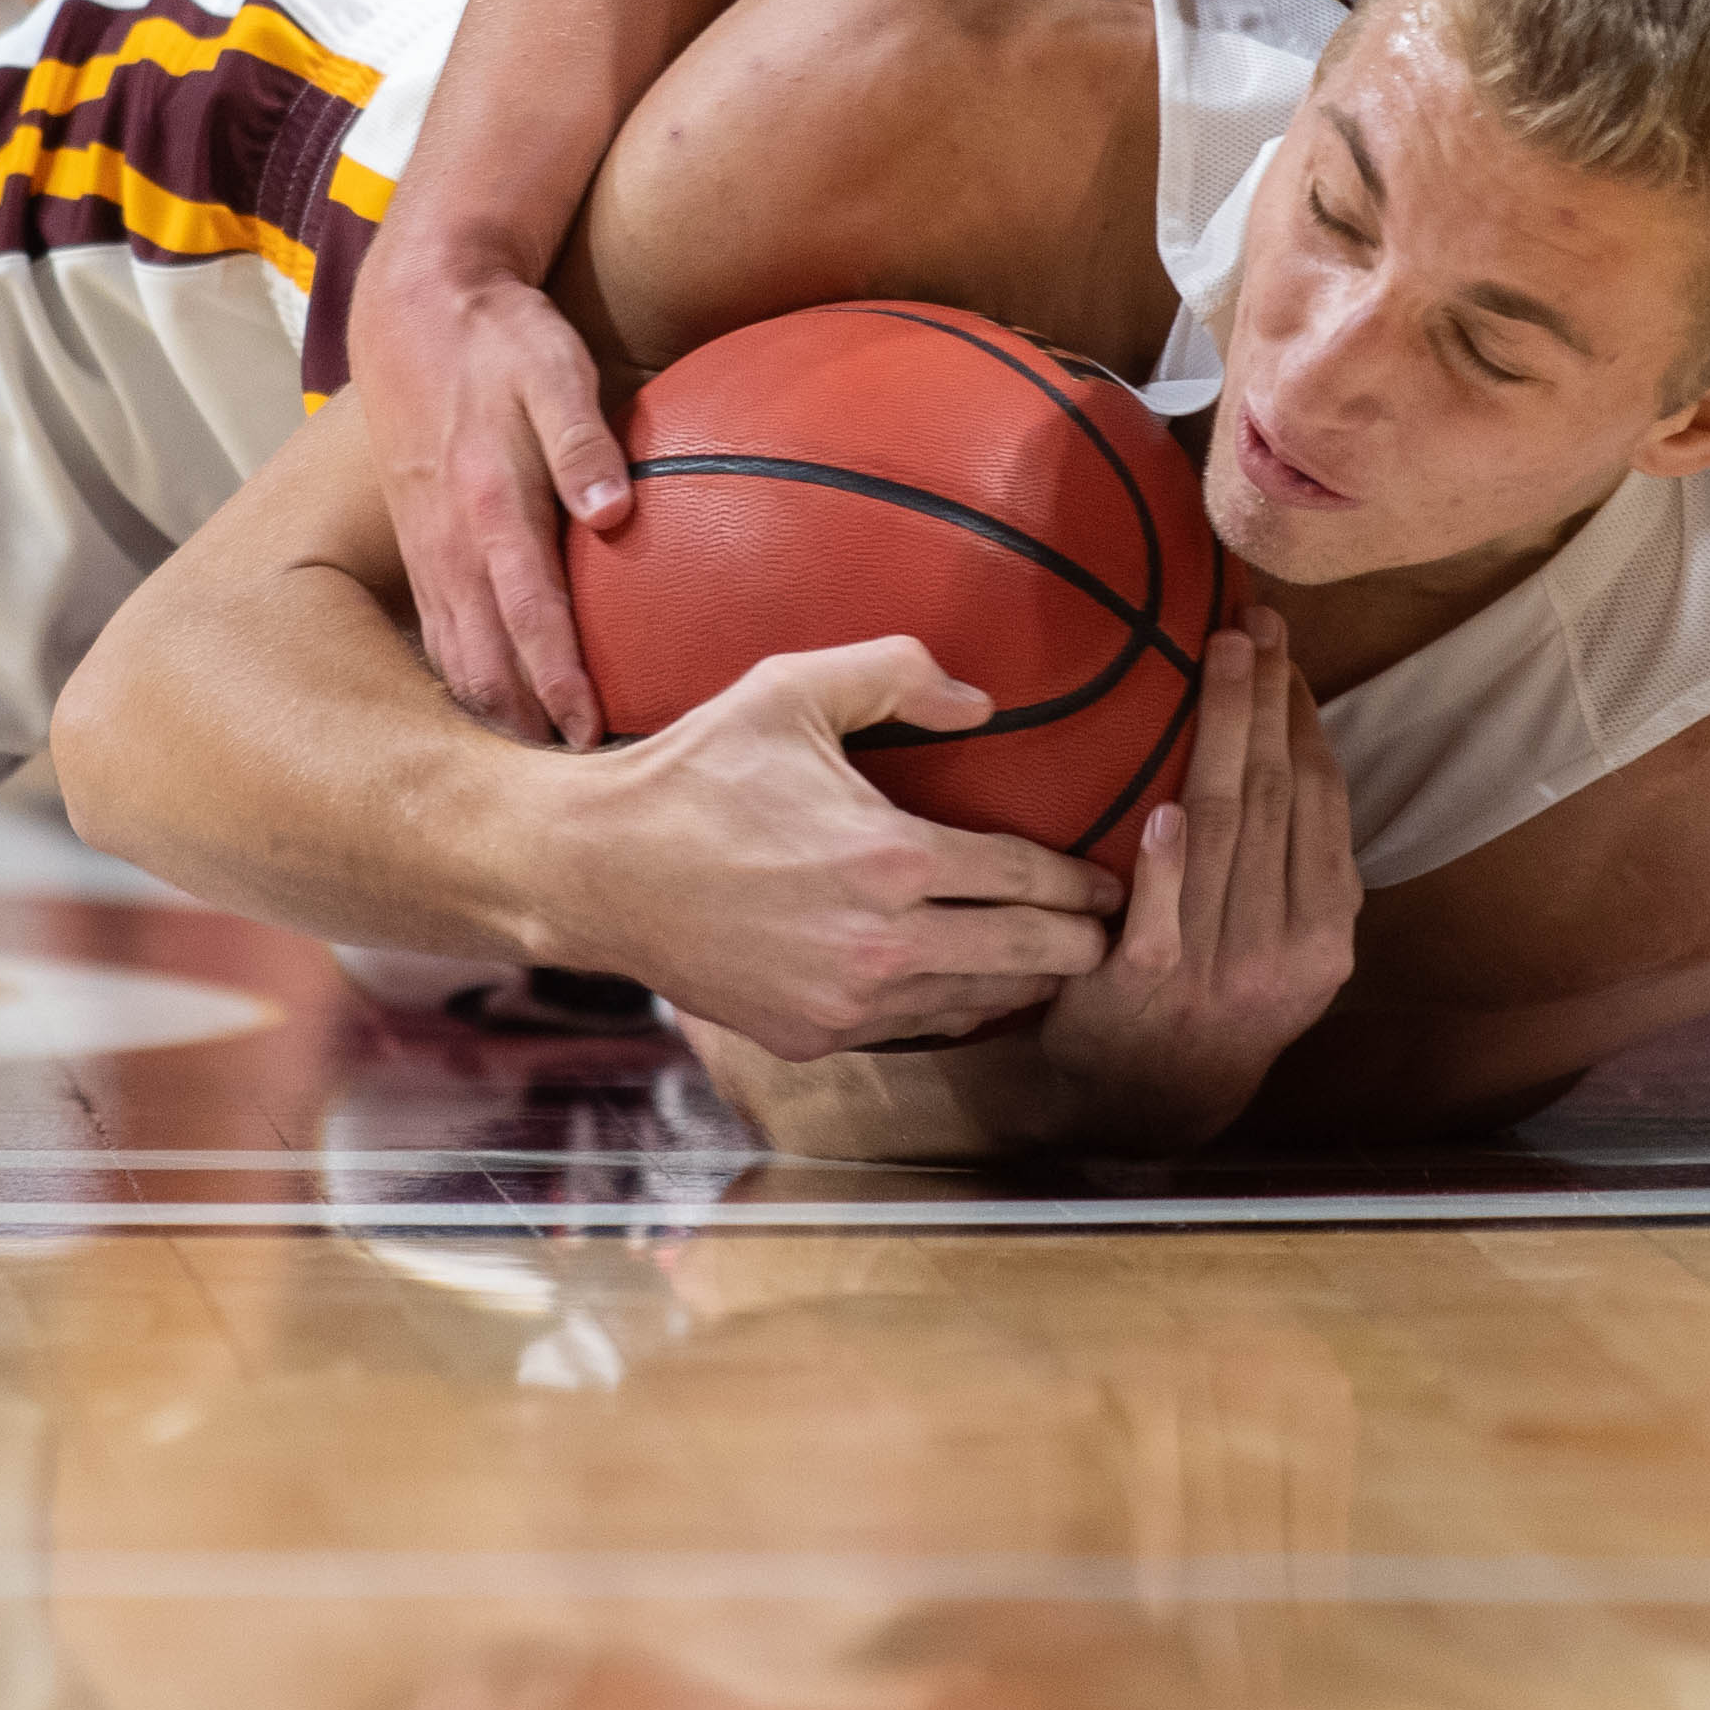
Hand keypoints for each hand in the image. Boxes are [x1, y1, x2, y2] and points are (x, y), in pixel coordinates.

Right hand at [358, 239, 631, 744]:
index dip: (559, 685)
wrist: (414, 308)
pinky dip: (467, 683)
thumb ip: (583, 440)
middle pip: (483, 662)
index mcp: (489, 506)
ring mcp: (428, 549)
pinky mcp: (420, 547)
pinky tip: (497, 713)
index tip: (595, 740)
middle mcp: (449, 542)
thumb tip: (613, 514)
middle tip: (577, 792)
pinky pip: (440, 634)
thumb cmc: (501, 338)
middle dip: (525, 731)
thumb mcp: (554, 366)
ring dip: (492, 718)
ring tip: (540, 773)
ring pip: (454, 659)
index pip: (528, 617)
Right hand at [572, 636, 1121, 1058]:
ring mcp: (848, 1003)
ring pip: (983, 1003)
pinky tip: (973, 981)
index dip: (1086, 884)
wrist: (596, 869)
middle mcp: (882, 944)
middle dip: (1082, 943)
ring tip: (1054, 956)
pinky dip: (957, 1005)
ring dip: (1026, 980)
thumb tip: (982, 703)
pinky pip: (920, 1029)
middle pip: (1032, 957)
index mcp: (892, 858)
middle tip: (1105, 925)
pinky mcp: (815, 1037)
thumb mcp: (791, 688)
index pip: (1031, 881)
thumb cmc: (696, 770)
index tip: (1112, 881)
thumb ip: (898, 672)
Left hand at [1035, 614, 1356, 1151]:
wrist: (1146, 1106)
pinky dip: (1167, 867)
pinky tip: (1165, 812)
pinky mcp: (1146, 989)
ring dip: (1221, 738)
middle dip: (1265, 701)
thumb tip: (1290, 743)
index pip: (1319, 802)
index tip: (1286, 654)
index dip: (1303, 722)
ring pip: (1225, 834)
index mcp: (1326, 932)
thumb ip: (1295, 868)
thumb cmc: (1210, 999)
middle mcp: (1284, 949)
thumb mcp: (1282, 947)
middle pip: (1273, 799)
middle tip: (1250, 625)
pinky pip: (1162, 918)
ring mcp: (1217, 970)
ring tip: (1217, 662)